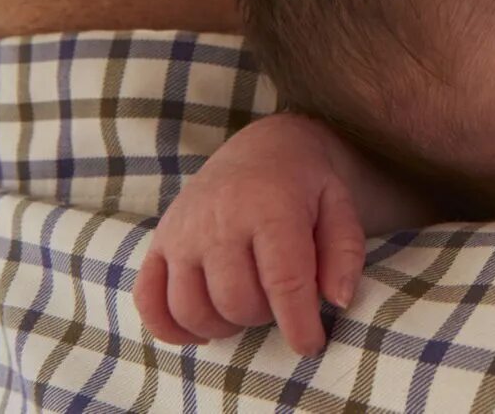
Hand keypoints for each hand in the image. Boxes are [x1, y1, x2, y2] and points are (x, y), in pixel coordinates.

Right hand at [133, 113, 366, 355]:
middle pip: (237, 301)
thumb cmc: (307, 186)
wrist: (262, 148)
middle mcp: (217, 218)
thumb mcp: (340, 206)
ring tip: (250, 307)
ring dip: (225, 324)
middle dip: (266, 316)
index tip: (311, 346)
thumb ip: (345, 252)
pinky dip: (172, 328)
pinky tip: (204, 328)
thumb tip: (339, 301)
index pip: (283, 281)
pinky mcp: (159, 243)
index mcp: (269, 206)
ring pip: (192, 309)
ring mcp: (181, 231)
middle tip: (281, 301)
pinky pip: (149, 302)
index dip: (298, 323)